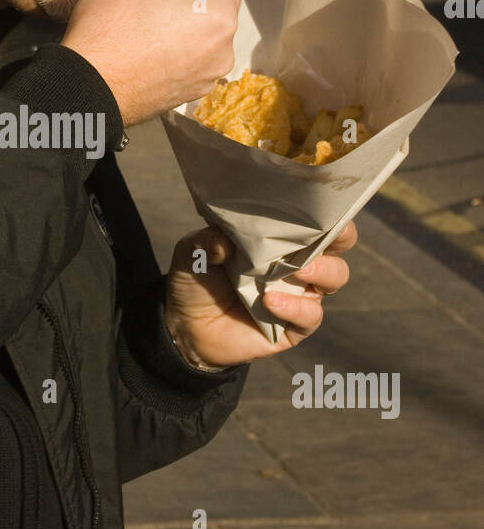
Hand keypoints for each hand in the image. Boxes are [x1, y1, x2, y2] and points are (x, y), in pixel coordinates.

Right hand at [61, 0, 241, 127]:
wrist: (87, 86)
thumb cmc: (110, 26)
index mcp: (218, 17)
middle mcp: (222, 51)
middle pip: (218, 11)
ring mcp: (206, 78)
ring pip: (204, 38)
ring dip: (187, 21)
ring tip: (155, 15)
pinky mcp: (187, 96)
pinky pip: (191, 62)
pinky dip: (179, 47)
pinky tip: (150, 44)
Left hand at [164, 222, 357, 368]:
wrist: (187, 327)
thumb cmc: (198, 279)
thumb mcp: (194, 251)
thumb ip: (208, 240)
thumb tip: (227, 242)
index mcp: (281, 239)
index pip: (315, 218)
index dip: (328, 208)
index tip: (325, 202)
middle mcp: (298, 263)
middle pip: (339, 245)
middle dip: (341, 235)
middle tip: (326, 234)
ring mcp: (300, 294)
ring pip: (335, 277)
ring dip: (322, 270)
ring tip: (296, 269)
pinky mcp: (294, 326)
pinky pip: (310, 315)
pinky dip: (295, 307)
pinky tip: (270, 302)